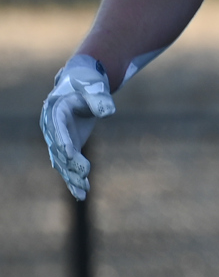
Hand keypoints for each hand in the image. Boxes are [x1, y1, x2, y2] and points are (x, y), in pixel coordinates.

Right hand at [41, 55, 115, 201]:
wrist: (82, 84)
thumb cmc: (87, 82)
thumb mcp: (93, 86)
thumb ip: (99, 98)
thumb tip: (108, 111)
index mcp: (54, 111)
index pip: (57, 129)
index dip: (63, 141)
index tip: (70, 153)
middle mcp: (53, 129)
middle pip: (59, 150)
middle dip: (70, 164)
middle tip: (83, 176)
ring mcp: (59, 140)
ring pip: (64, 162)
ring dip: (72, 177)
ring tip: (83, 193)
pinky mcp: (69, 147)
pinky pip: (70, 165)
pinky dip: (75, 179)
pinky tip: (82, 193)